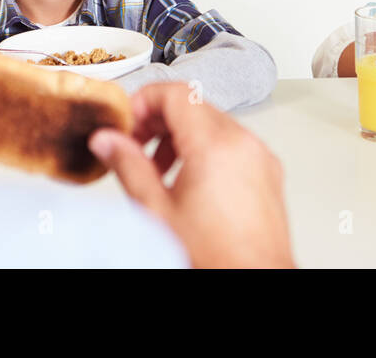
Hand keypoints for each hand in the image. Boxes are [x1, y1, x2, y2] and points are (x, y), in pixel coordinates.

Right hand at [88, 82, 293, 267]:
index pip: (176, 93)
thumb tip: (107, 141)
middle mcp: (245, 143)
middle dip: (159, 120)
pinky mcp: (268, 173)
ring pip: (215, 123)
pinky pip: (234, 143)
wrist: (253, 282)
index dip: (143, 101)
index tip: (126, 121)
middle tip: (133, 144)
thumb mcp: (158, 211)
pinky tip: (188, 181)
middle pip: (195, 105)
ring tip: (158, 169)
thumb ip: (128, 166)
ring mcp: (260, 157)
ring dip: (182, 135)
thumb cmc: (215, 257)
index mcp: (216, 146)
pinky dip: (207, 149)